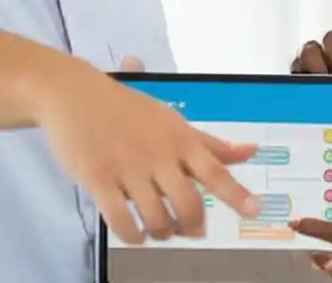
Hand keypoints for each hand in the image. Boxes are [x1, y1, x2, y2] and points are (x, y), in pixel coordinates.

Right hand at [29, 58, 260, 244]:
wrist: (76, 96)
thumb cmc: (129, 110)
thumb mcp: (172, 121)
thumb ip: (209, 143)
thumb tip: (250, 152)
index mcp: (180, 138)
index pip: (214, 170)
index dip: (236, 193)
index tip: (255, 210)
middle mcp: (159, 154)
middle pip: (187, 202)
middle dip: (193, 225)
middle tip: (190, 230)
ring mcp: (128, 168)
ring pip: (155, 216)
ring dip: (162, 232)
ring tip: (160, 231)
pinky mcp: (99, 180)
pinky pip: (120, 220)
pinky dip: (132, 235)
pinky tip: (135, 235)